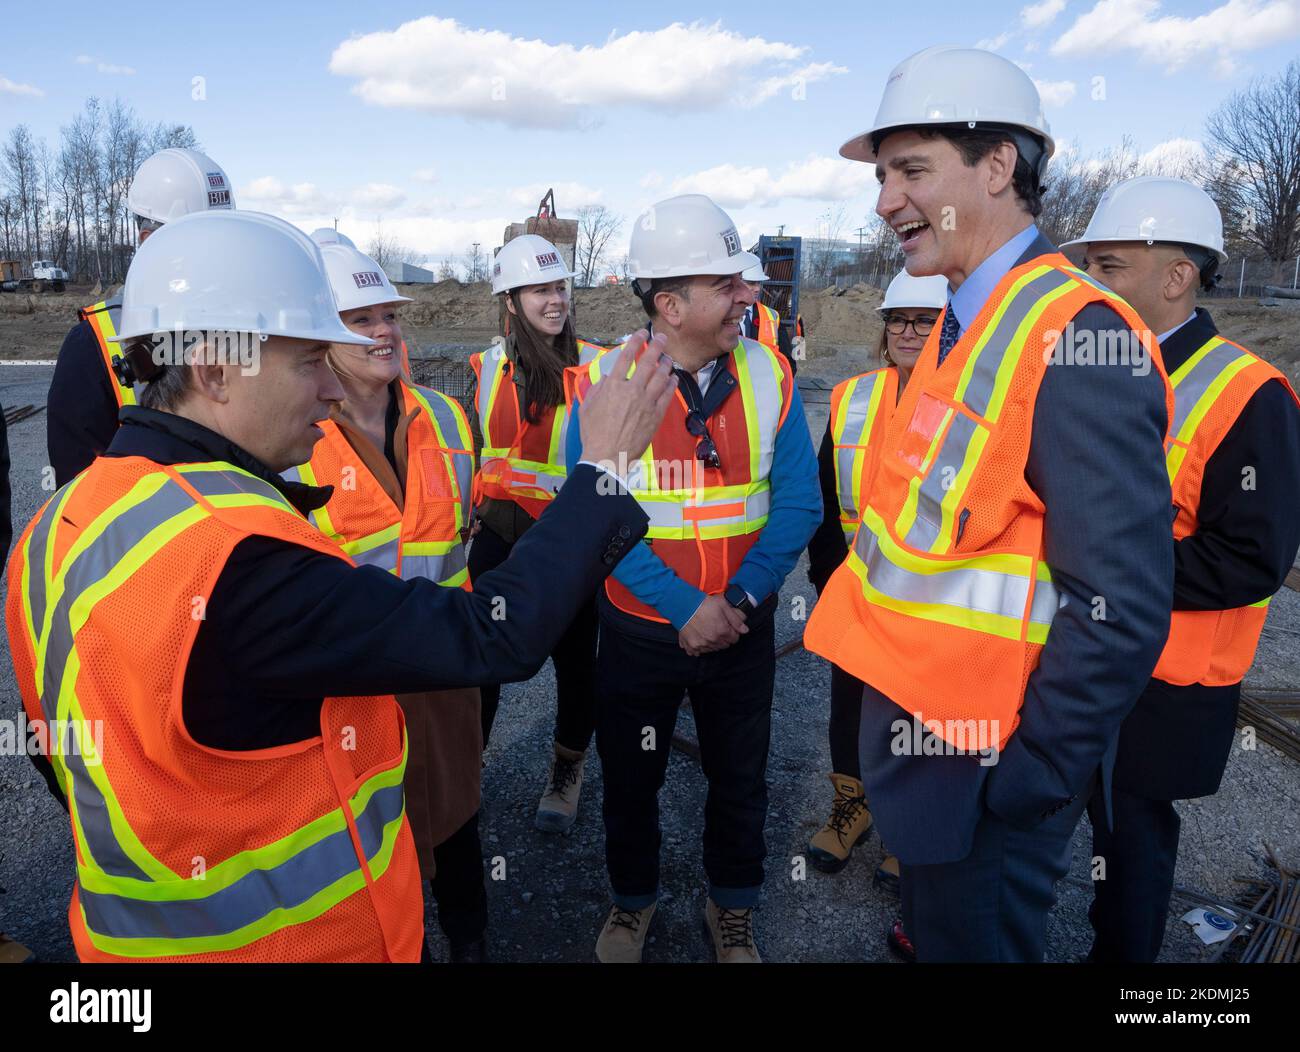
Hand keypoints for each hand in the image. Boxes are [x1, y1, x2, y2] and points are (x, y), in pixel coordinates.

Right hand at [579, 331, 674, 469]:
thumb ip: (597, 389)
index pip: (626, 356)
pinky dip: (671, 383)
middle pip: (648, 361)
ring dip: (666, 364)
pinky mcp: (656, 415)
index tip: (641, 333)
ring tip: (668, 358)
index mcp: (613, 386)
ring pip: (661, 376)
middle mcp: (632, 390)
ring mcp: (646, 402)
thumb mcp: (587, 408)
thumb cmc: (593, 434)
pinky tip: (673, 378)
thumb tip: (607, 379)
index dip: (635, 341)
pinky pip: (667, 394)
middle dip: (657, 346)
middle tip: (662, 338)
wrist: (607, 456)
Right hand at [678, 594, 747, 656]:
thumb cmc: (703, 603)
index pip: (734, 639)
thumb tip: (745, 630)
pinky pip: (698, 653)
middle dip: (724, 638)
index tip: (728, 627)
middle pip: (724, 645)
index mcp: (723, 631)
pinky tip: (700, 640)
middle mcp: (713, 640)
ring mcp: (702, 644)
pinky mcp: (692, 645)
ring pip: (713, 649)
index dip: (733, 632)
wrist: (684, 605)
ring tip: (709, 632)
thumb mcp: (723, 605)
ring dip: (713, 643)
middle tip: (718, 628)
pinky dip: (700, 648)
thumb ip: (736, 619)